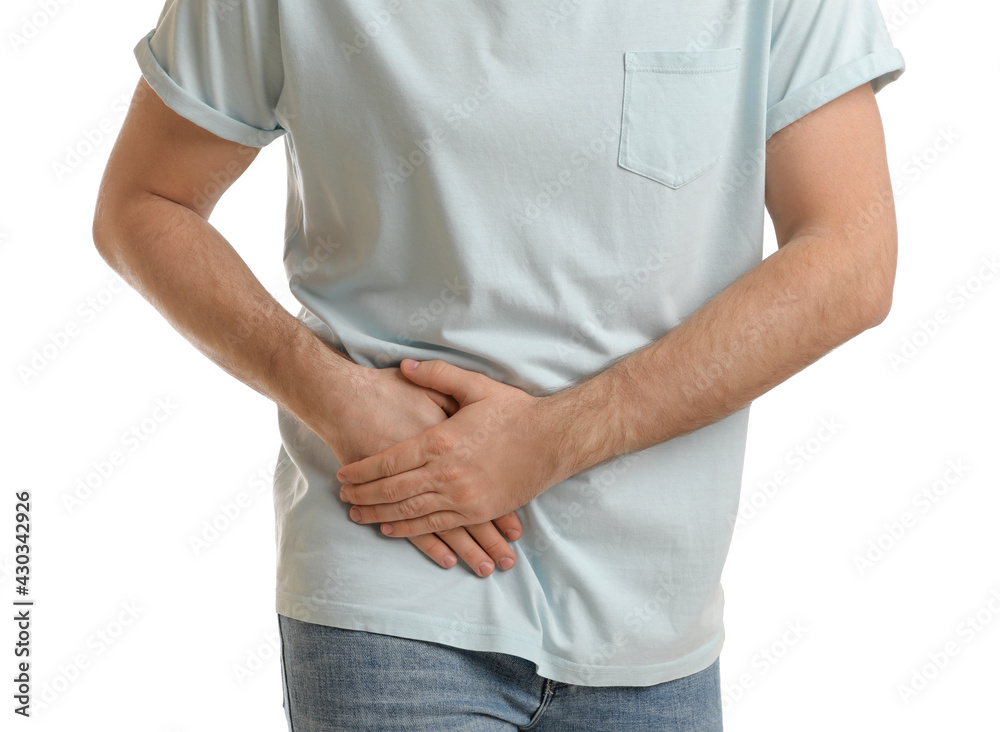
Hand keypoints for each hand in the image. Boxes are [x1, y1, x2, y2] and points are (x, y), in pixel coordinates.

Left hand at [337, 358, 562, 537]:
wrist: (553, 441)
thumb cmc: (515, 412)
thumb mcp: (476, 386)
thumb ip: (437, 376)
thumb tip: (404, 367)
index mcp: (442, 441)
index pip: (389, 461)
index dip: (362, 471)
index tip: (343, 474)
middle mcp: (447, 473)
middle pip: (392, 490)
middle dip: (363, 495)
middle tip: (342, 497)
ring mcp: (461, 497)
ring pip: (409, 512)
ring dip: (378, 515)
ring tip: (356, 515)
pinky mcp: (476, 512)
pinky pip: (435, 526)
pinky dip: (409, 530)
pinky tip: (391, 529)